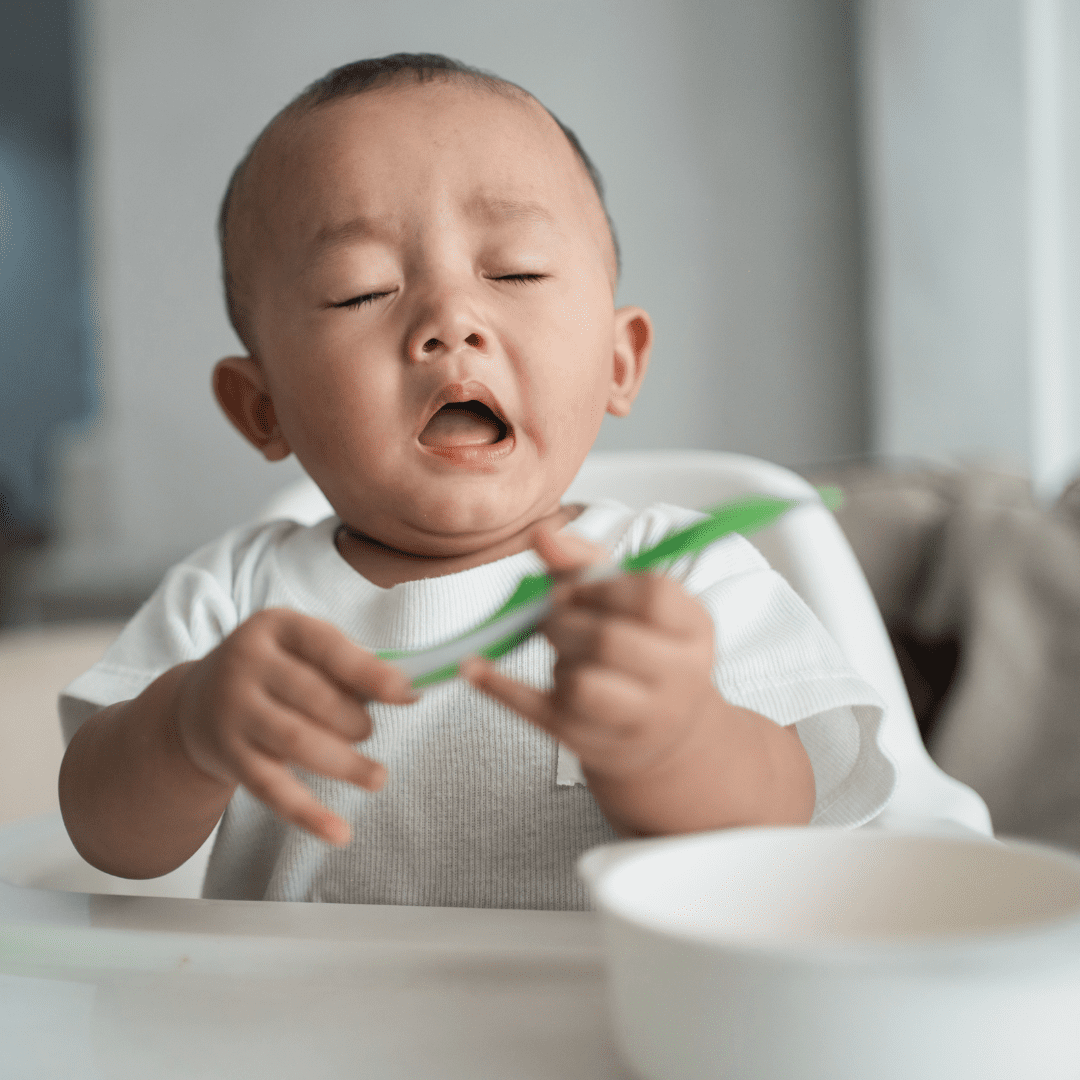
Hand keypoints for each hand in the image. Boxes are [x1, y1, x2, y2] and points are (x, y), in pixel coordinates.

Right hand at [173, 608, 417, 844]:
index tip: (406, 692)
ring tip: (377, 776)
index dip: (370, 672)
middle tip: (368, 731)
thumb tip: (409, 692)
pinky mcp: (228, 755)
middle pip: (313, 697)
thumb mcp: (304, 651)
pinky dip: (308, 814)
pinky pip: (272, 789)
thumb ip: (353, 667)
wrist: (196, 701)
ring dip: (344, 763)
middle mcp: (247, 663)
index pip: (327, 646)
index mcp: (276, 626)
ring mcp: (233, 710)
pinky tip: (340, 833)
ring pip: (296, 741)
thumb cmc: (275, 671)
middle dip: (354, 721)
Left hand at [461, 522, 718, 781]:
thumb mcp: (631, 601)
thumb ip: (584, 561)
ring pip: (582, 684)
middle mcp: (679, 679)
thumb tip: (540, 534)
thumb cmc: (643, 649)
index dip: (601, 585)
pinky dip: (500, 688)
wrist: (665, 734)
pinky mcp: (591, 744)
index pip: (651, 596)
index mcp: (694, 630)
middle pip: (609, 640)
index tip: (577, 586)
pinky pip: (538, 714)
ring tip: (558, 647)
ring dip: (555, 656)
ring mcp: (638, 720)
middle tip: (553, 615)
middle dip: (566, 620)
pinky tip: (473, 667)